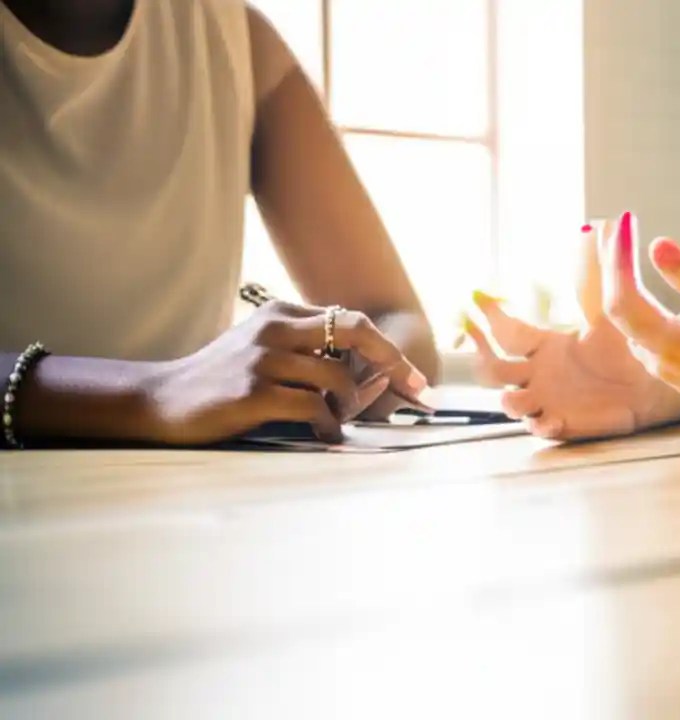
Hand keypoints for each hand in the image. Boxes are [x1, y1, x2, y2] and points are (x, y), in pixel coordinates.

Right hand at [141, 301, 427, 443]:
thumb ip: (312, 355)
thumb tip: (376, 378)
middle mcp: (276, 327)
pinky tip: (324, 437)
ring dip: (349, 407)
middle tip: (417, 392)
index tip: (417, 381)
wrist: (162, 401)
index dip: (390, 351)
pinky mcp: (252, 391)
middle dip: (395, 362)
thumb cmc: (223, 383)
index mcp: (283, 313)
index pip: (354, 323)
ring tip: (337, 423)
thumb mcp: (266, 352)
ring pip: (337, 377)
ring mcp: (263, 358)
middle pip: (357, 332)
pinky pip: (313, 408)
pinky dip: (328, 427)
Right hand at [465, 225, 679, 439]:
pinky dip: (541, 425)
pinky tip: (548, 419)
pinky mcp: (564, 422)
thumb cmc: (628, 345)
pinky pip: (541, 427)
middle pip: (492, 367)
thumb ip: (600, 270)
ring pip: (508, 402)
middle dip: (479, 353)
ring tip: (513, 394)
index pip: (506, 329)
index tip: (474, 295)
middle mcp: (537, 372)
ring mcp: (546, 399)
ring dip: (508, 398)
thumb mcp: (610, 307)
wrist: (652, 382)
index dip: (489, 313)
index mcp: (542, 344)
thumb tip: (601, 222)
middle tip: (471, 338)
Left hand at [602, 212, 679, 437]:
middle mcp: (662, 363)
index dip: (616, 258)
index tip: (622, 219)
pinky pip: (648, 337)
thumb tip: (656, 245)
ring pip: (632, 326)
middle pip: (618, 310)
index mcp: (671, 346)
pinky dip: (640, 307)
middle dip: (613, 266)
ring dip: (624, 287)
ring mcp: (672, 372)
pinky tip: (646, 293)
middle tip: (615, 224)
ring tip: (622, 251)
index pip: (621, 298)